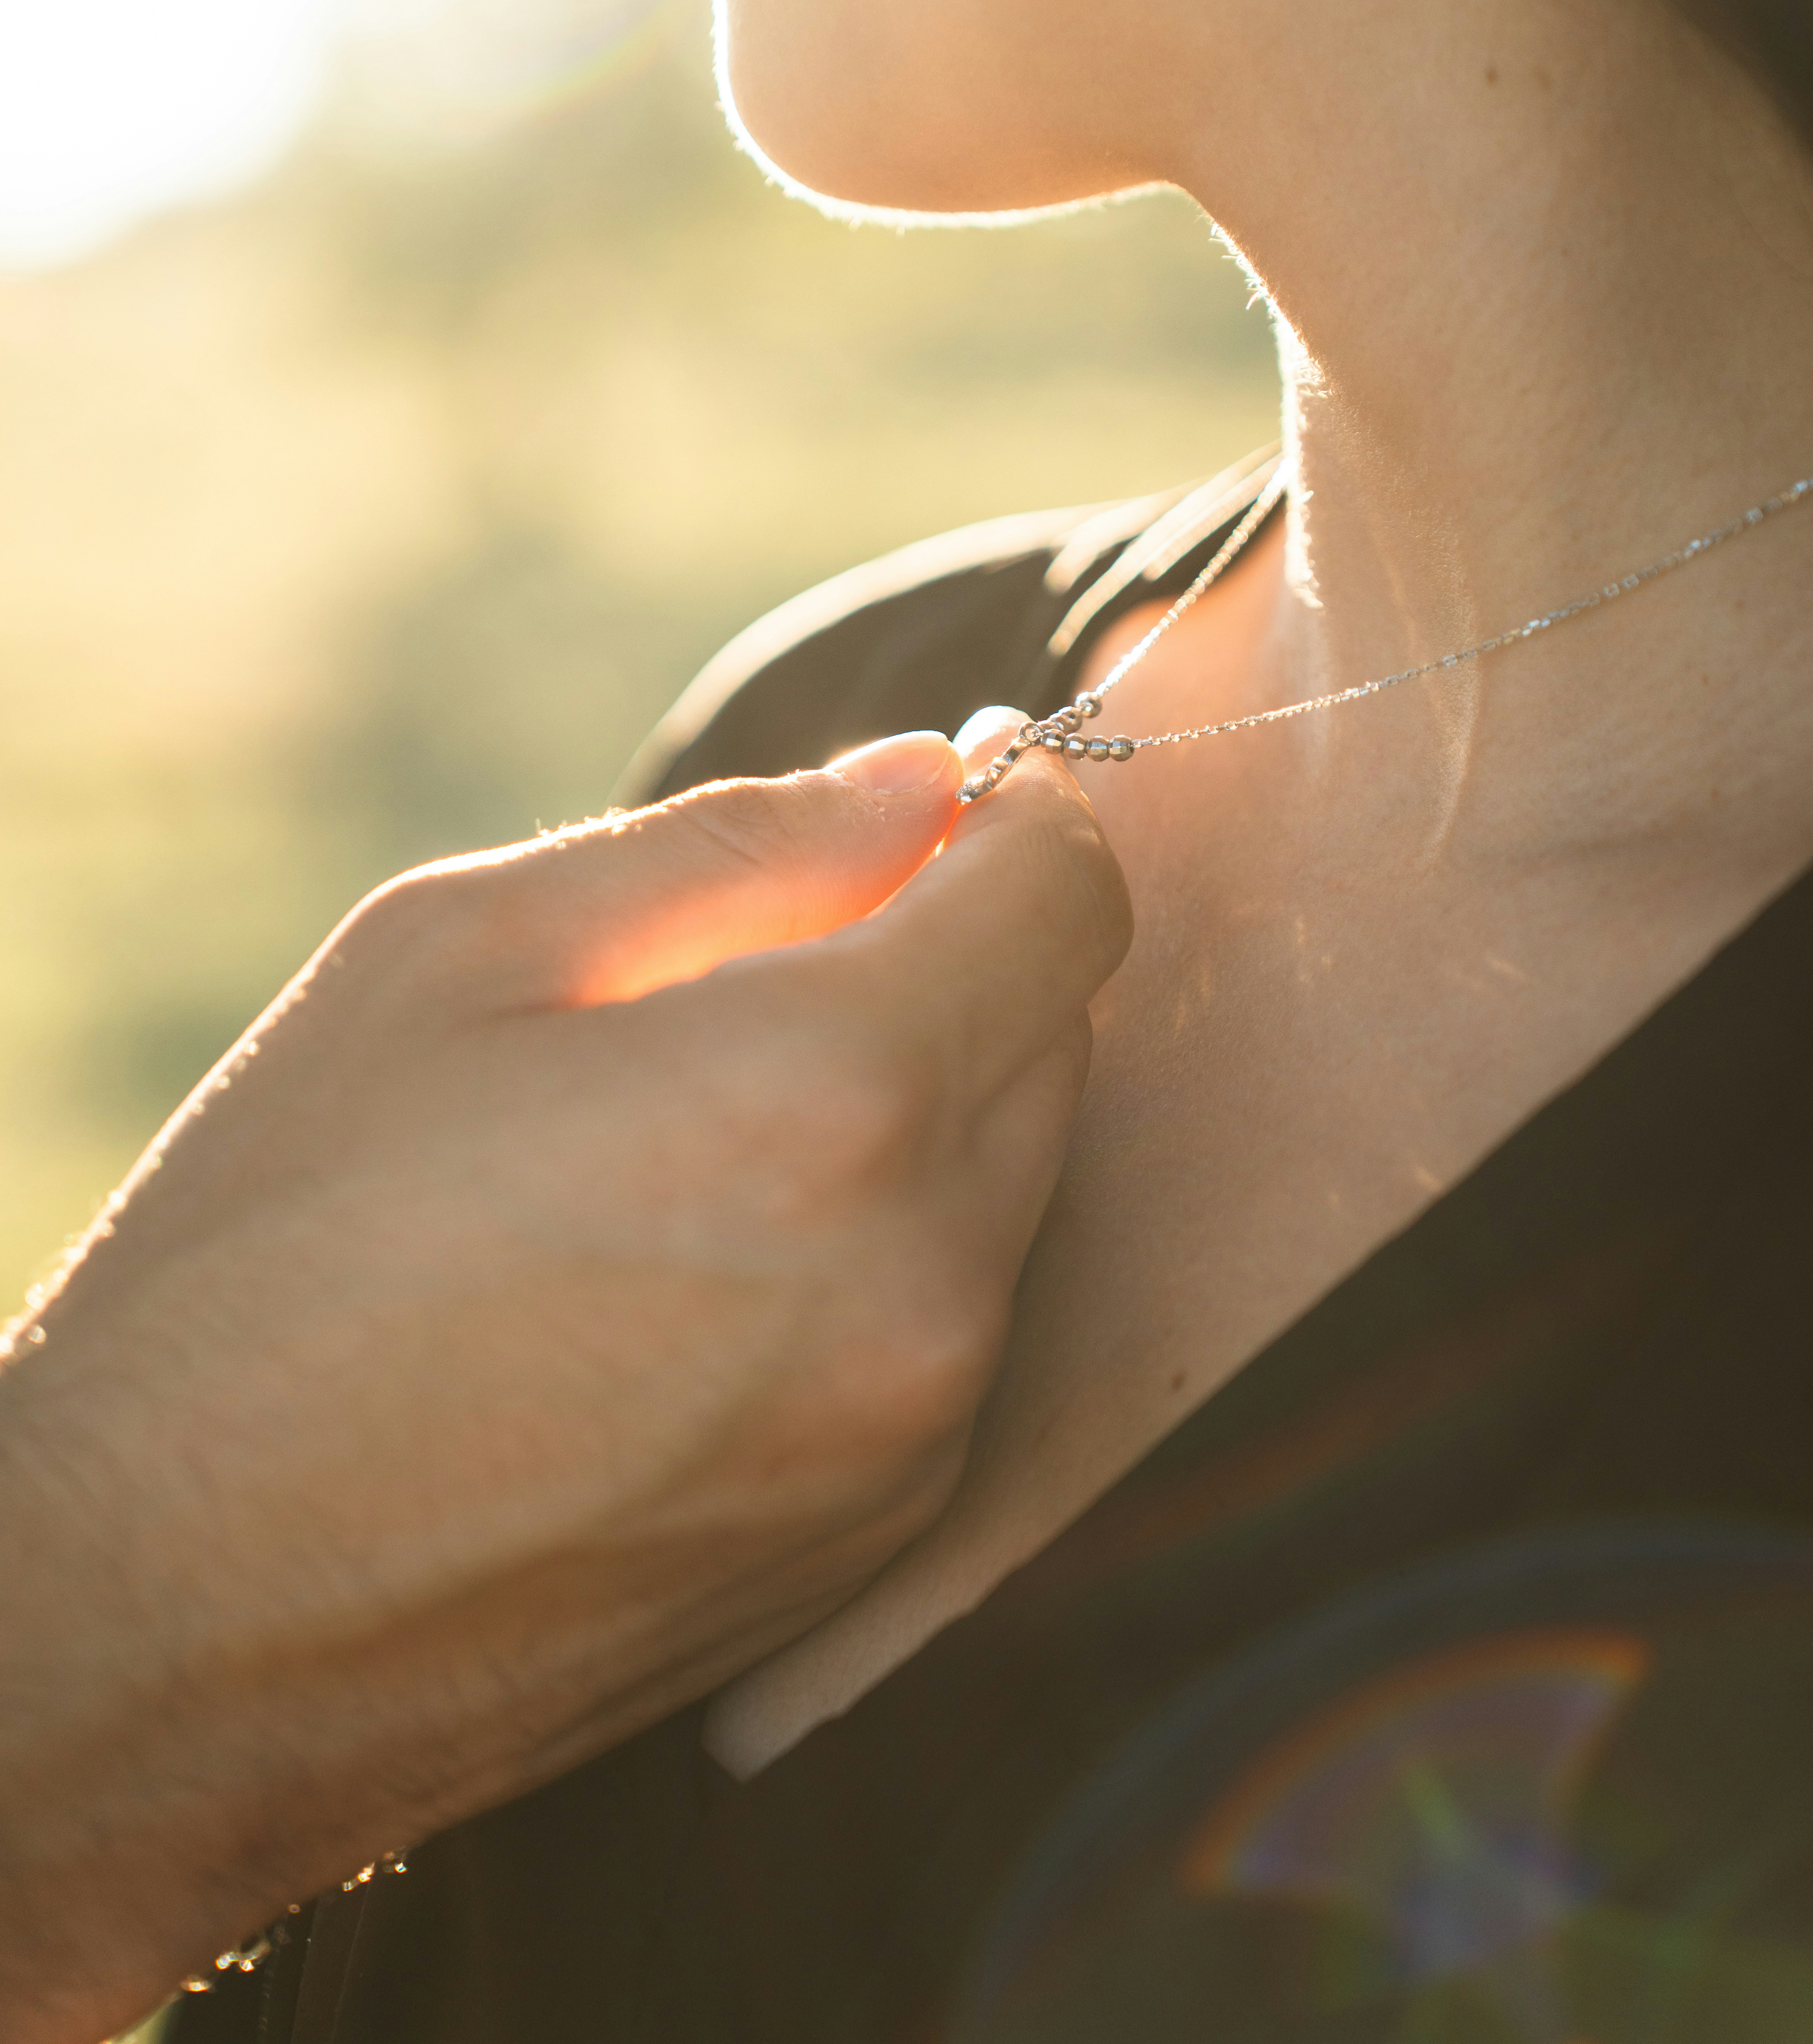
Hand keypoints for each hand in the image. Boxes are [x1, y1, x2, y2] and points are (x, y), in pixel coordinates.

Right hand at [0, 728, 1128, 2043]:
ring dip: (919, 1116)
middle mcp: (920, 1279)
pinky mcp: (869, 1544)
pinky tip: (700, 1271)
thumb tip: (923, 781)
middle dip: (957, 963)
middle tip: (774, 962)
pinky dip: (886, 1259)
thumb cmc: (279, 1246)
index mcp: (826, 1093)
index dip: (1021, 821)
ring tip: (699, 1133)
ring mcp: (910, 1436)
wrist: (169, 1612)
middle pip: (1055, 1040)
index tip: (945, 802)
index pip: (1067, 900)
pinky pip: (953, 1335)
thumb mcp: (460, 954)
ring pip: (1012, 1190)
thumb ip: (735, 845)